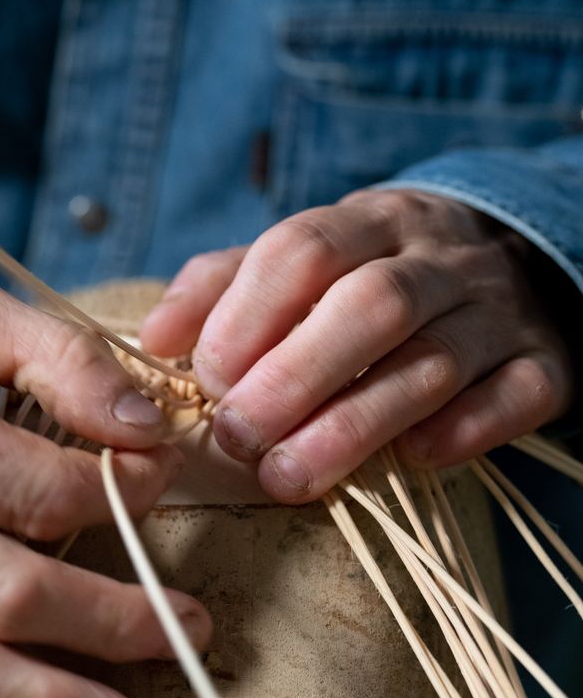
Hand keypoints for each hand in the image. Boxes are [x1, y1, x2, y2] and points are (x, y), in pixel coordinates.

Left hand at [142, 189, 576, 500]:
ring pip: (434, 359)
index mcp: (370, 222)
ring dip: (356, 423)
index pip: (306, 248)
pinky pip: (514, 394)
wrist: (511, 274)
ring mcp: (496, 311)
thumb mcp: (309, 262)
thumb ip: (226, 288)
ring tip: (288, 476)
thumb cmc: (377, 278)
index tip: (208, 380)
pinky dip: (465, 428)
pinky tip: (414, 458)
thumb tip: (154, 337)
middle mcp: (438, 259)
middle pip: (370, 305)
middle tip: (238, 439)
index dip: (249, 315)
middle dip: (295, 376)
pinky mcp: (543, 363)